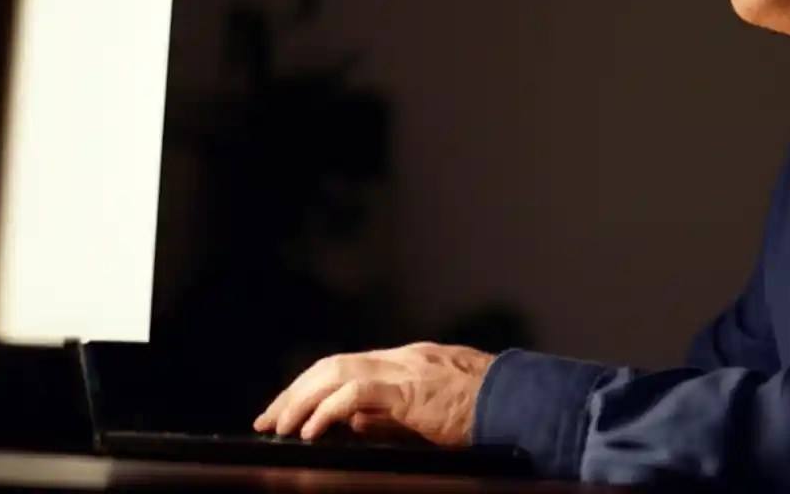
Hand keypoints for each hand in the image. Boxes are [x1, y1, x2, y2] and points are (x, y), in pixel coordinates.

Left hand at [252, 342, 496, 446]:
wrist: (522, 404)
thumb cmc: (488, 412)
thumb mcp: (431, 414)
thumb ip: (390, 415)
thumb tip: (351, 423)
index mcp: (407, 362)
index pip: (346, 367)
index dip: (310, 388)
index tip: (286, 412)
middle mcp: (401, 357)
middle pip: (331, 364)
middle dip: (294, 392)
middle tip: (267, 420)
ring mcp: (405, 368)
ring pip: (335, 371)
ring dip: (301, 400)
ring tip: (279, 426)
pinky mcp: (410, 388)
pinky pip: (356, 393)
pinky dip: (326, 411)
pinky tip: (309, 431)